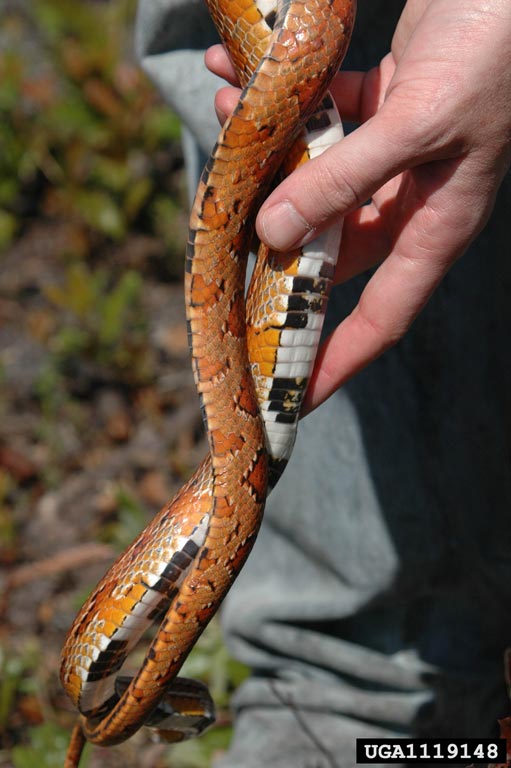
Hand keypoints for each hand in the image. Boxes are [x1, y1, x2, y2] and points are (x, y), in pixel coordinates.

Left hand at [206, 0, 510, 413]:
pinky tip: (235, 73)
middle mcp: (410, 200)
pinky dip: (284, 100)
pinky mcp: (381, 105)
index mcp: (434, 227)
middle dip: (272, 245)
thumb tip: (274, 234)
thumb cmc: (492, 52)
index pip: (381, 319)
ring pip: (315, 177)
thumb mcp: (419, 123)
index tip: (293, 397)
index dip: (337, 361)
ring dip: (268, 156)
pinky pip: (321, 115)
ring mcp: (394, 154)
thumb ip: (345, 178)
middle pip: (330, 250)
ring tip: (225, 118)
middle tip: (217, 243)